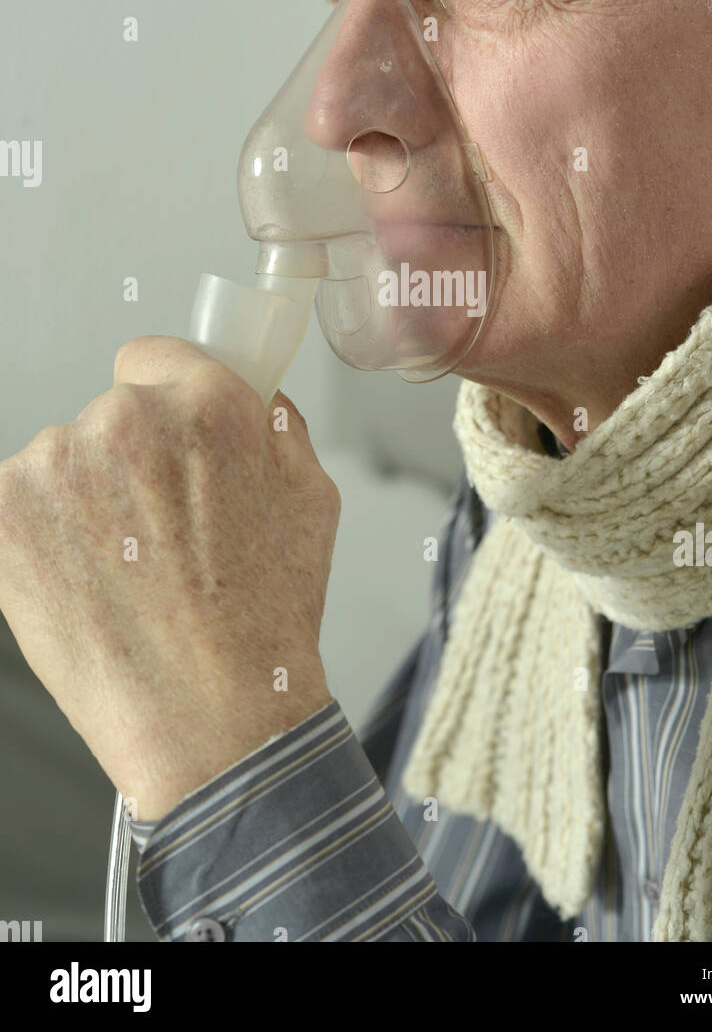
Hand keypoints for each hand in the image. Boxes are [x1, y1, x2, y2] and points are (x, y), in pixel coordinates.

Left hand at [0, 337, 339, 819]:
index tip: (168, 446)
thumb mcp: (312, 500)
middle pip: (109, 414)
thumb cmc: (264, 623)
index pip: (152, 356)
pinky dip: (36, 539)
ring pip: (61, 461)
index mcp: (209, 401)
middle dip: (128, 461)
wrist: (210, 722)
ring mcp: (56, 464)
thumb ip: (275, 425)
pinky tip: (78, 585)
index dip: (165, 406)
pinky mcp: (3, 515)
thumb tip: (246, 392)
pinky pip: (16, 503)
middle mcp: (128, 418)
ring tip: (122, 574)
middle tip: (157, 536)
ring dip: (80, 502)